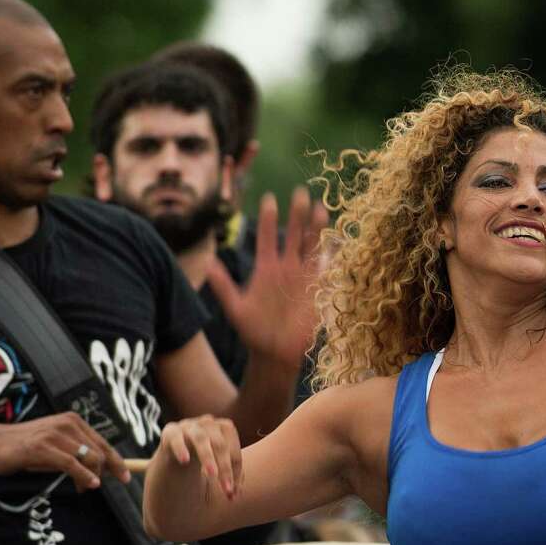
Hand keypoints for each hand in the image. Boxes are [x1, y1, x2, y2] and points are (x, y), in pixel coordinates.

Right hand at [0, 412, 128, 490]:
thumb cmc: (24, 446)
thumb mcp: (55, 445)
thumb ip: (76, 451)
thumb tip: (101, 468)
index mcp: (73, 421)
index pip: (102, 443)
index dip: (117, 461)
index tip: (125, 477)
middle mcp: (67, 424)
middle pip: (99, 452)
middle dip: (104, 472)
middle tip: (95, 487)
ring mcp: (55, 435)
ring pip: (88, 458)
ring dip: (91, 477)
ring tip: (85, 488)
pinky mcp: (43, 448)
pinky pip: (71, 464)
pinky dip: (84, 475)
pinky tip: (89, 484)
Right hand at [157, 415, 241, 498]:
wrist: (176, 453)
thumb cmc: (204, 459)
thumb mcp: (219, 466)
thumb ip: (228, 477)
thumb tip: (235, 494)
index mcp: (224, 428)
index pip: (233, 449)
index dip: (235, 471)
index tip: (233, 492)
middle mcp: (207, 424)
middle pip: (220, 444)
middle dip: (225, 468)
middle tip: (227, 489)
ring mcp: (188, 426)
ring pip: (201, 439)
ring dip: (208, 458)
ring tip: (212, 474)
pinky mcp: (170, 432)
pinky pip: (176, 438)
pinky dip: (181, 448)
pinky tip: (184, 460)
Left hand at [206, 187, 328, 370]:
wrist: (275, 352)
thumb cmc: (253, 331)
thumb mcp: (235, 308)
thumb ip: (223, 286)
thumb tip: (208, 262)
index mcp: (266, 268)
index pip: (267, 237)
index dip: (268, 219)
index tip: (269, 199)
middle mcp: (287, 268)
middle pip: (293, 235)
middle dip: (296, 215)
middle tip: (300, 192)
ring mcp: (304, 277)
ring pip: (312, 247)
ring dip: (316, 229)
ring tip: (320, 208)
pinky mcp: (318, 289)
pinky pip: (327, 268)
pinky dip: (332, 254)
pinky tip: (337, 239)